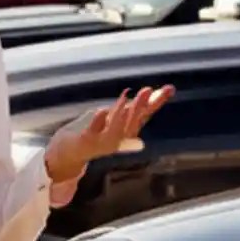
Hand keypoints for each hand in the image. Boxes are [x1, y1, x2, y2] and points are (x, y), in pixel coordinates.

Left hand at [44, 86, 174, 200]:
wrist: (71, 152)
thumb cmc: (99, 132)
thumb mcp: (120, 115)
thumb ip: (141, 105)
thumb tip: (167, 89)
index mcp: (127, 131)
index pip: (145, 114)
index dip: (156, 102)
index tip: (168, 89)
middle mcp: (119, 138)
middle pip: (132, 123)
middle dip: (140, 106)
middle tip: (148, 90)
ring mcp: (103, 141)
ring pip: (116, 130)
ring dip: (122, 115)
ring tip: (126, 99)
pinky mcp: (87, 141)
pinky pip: (93, 132)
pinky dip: (99, 122)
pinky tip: (102, 110)